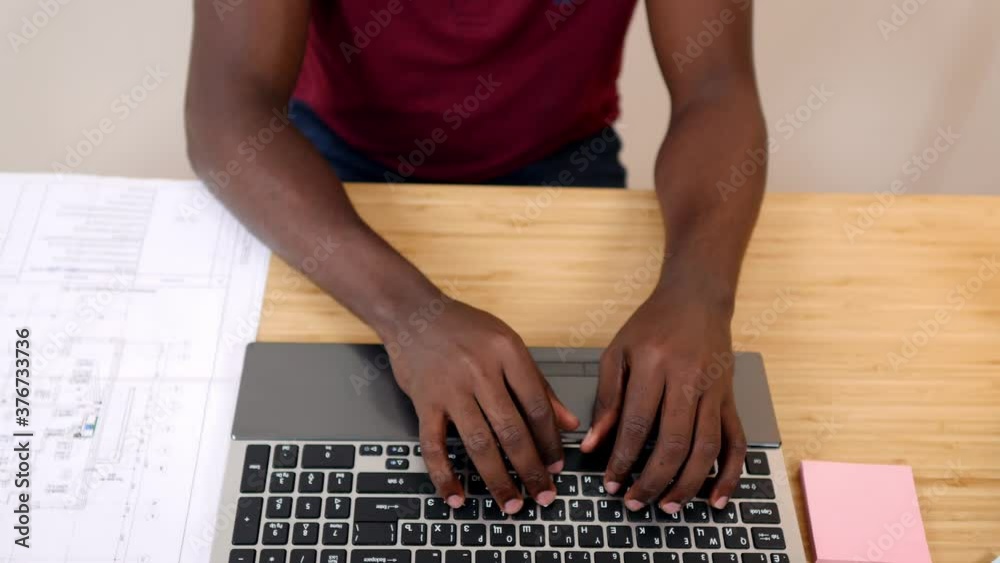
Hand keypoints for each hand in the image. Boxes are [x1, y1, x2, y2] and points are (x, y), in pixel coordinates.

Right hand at [390, 300, 579, 512]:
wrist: (414, 312)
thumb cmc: (465, 328)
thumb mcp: (509, 344)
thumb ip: (539, 384)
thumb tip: (569, 423)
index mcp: (507, 353)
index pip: (537, 406)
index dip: (551, 442)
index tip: (558, 467)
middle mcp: (480, 370)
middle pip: (512, 430)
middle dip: (531, 469)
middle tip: (543, 496)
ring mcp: (450, 388)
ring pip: (479, 443)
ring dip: (497, 479)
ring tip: (511, 504)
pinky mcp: (423, 402)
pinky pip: (433, 446)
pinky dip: (445, 475)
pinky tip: (457, 496)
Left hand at [580, 280, 745, 513]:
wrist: (696, 299)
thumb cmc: (652, 326)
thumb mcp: (618, 353)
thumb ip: (607, 399)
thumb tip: (593, 444)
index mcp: (655, 365)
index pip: (637, 424)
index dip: (622, 458)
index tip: (610, 481)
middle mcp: (689, 379)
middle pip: (673, 442)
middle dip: (652, 480)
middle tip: (634, 502)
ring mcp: (715, 391)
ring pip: (706, 448)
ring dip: (687, 484)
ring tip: (667, 506)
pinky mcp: (730, 399)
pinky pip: (736, 442)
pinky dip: (730, 474)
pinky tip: (715, 498)